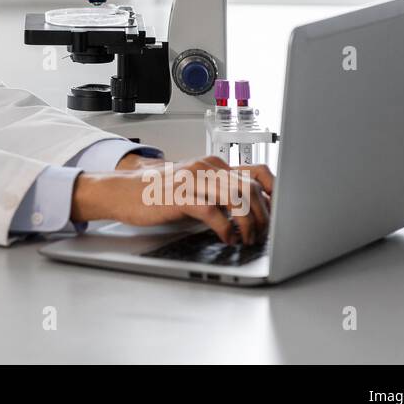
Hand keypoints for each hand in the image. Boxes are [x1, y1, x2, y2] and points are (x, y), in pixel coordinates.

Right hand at [71, 156, 273, 244]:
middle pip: (251, 188)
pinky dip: (226, 230)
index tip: (280, 212)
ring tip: (246, 239)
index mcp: (211, 164)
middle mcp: (205, 167)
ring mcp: (193, 179)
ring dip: (248, 225)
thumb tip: (251, 210)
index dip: (274, 192)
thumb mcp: (192, 187)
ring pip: (237, 199)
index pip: (256, 171)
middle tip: (262, 234)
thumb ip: (218, 192)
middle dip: (263, 216)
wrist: (122, 192)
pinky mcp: (181, 196)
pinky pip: (215, 212)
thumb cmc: (156, 193)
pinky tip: (227, 239)